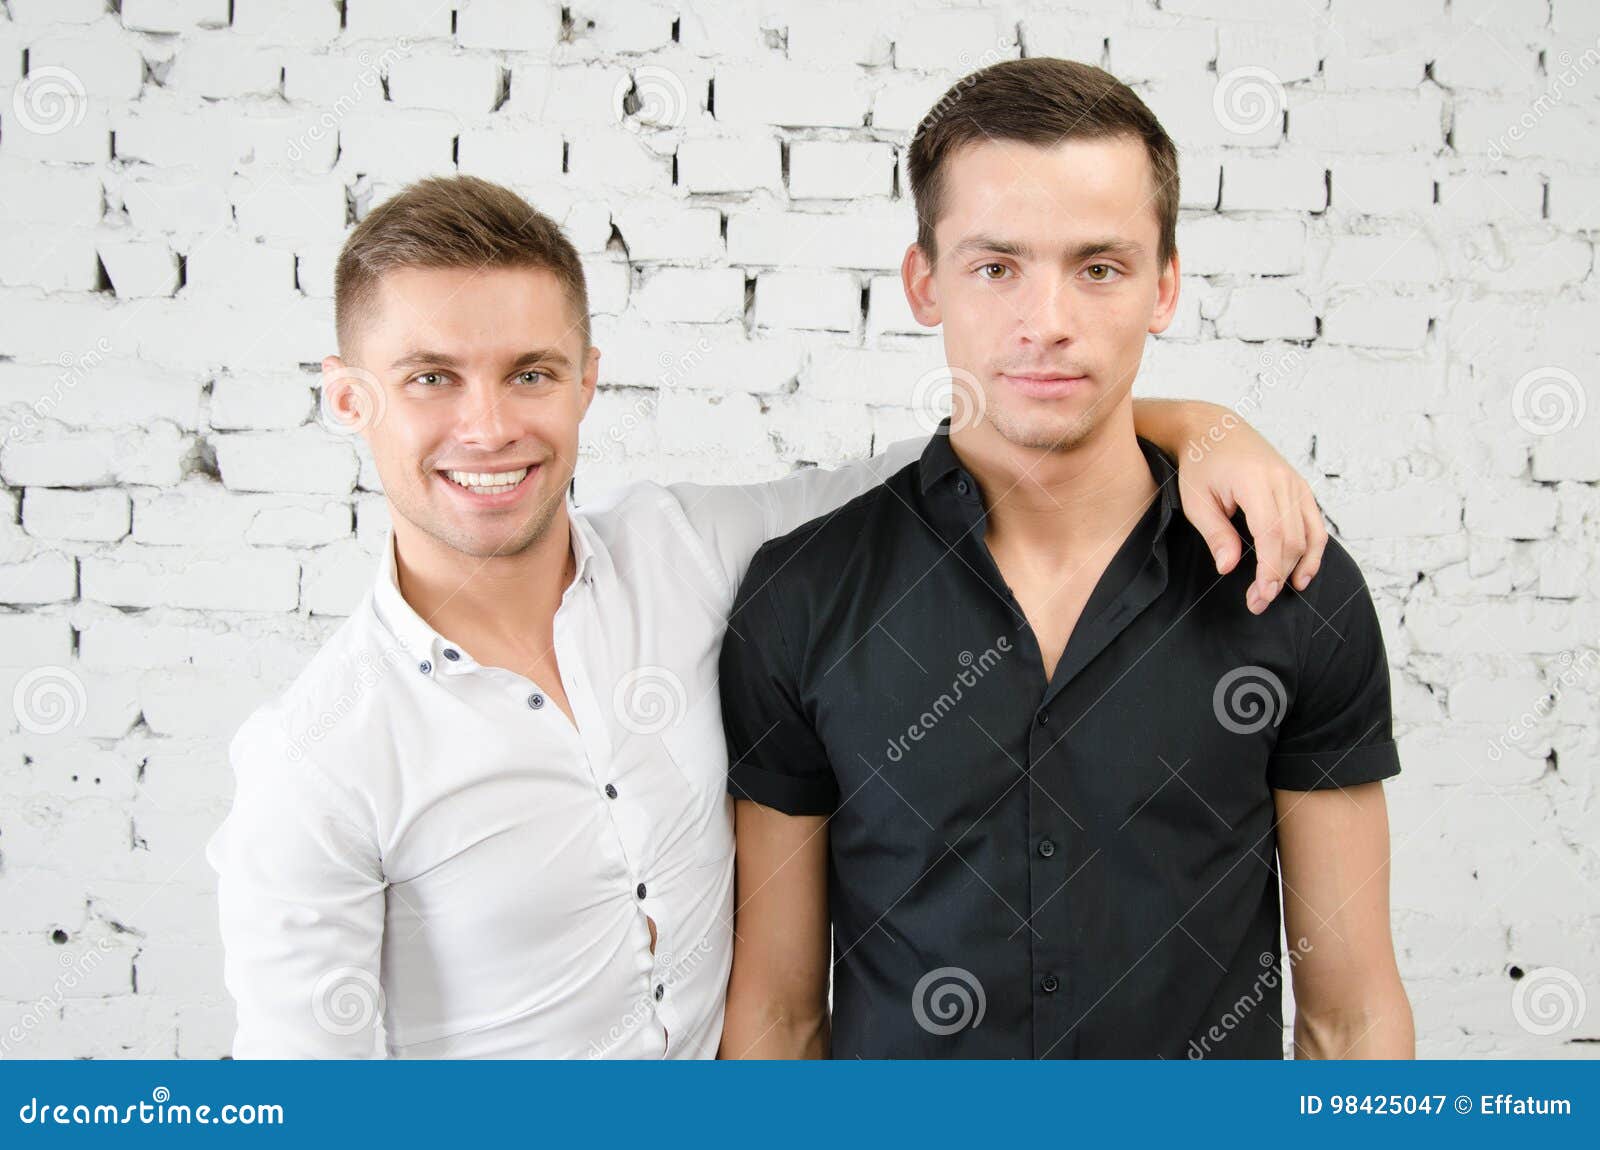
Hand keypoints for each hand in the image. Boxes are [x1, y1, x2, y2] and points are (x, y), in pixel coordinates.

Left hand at [1173, 408, 1327, 614]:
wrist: (1214, 428)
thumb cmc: (1201, 463)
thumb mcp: (1197, 500)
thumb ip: (1215, 533)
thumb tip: (1229, 567)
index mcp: (1255, 481)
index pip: (1272, 535)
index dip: (1270, 569)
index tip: (1260, 595)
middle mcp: (1282, 480)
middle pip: (1293, 539)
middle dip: (1279, 575)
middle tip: (1259, 602)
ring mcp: (1295, 482)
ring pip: (1309, 533)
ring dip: (1299, 566)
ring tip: (1283, 592)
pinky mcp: (1299, 487)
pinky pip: (1314, 522)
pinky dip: (1313, 549)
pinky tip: (1302, 571)